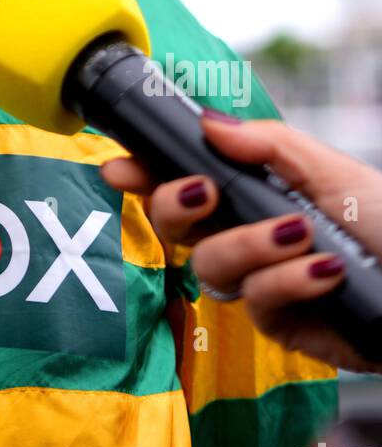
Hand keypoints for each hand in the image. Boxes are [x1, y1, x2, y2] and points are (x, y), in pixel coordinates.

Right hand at [101, 115, 381, 374]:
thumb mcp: (327, 168)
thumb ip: (268, 144)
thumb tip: (208, 123)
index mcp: (249, 192)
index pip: (179, 180)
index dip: (141, 175)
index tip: (118, 167)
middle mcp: (243, 235)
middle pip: (174, 226)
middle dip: (174, 206)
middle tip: (204, 194)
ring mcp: (257, 280)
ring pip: (210, 266)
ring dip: (250, 245)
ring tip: (298, 233)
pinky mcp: (278, 323)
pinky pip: (255, 303)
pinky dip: (287, 282)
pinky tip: (322, 270)